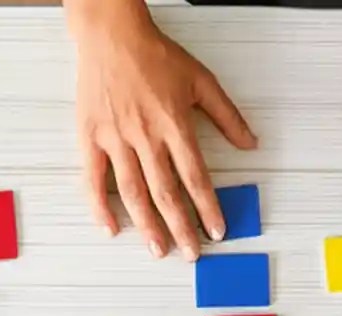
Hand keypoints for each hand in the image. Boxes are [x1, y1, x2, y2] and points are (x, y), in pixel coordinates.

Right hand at [66, 0, 256, 261]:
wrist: (111, 35)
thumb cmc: (155, 56)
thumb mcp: (201, 80)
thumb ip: (227, 116)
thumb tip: (251, 144)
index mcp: (174, 124)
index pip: (195, 176)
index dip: (207, 208)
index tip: (217, 230)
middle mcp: (145, 136)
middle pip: (166, 192)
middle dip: (180, 227)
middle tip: (190, 253)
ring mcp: (115, 139)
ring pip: (133, 192)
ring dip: (147, 226)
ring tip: (158, 250)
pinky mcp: (91, 137)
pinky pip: (93, 179)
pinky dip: (99, 206)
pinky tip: (110, 228)